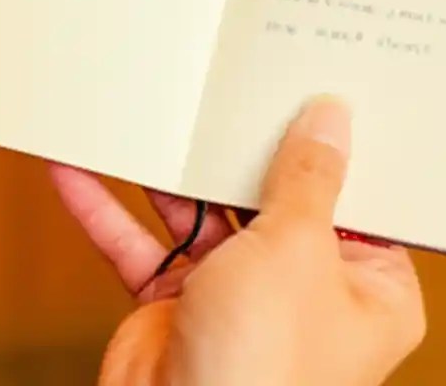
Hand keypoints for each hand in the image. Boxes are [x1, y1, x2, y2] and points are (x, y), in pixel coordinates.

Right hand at [51, 97, 425, 385]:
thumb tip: (328, 121)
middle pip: (273, 200)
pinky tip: (76, 171)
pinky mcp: (177, 306)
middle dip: (240, 153)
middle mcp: (305, 291)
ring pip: (200, 217)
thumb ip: (305, 179)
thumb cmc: (266, 368)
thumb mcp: (298, 247)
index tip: (313, 93)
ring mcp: (238, 298)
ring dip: (168, 176)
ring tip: (149, 118)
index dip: (335, 149)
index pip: (360, 200)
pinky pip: (140, 246)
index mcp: (369, 286)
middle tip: (225, 88)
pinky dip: (105, 211)